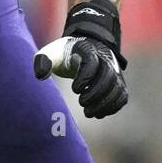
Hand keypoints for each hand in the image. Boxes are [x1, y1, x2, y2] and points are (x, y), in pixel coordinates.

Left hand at [33, 0, 128, 118]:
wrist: (87, 49)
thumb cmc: (67, 54)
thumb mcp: (53, 52)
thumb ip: (43, 60)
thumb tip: (40, 75)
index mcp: (88, 50)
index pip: (92, 63)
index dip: (85, 77)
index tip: (75, 89)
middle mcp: (105, 60)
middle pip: (108, 77)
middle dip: (96, 93)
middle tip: (82, 103)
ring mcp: (114, 72)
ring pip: (117, 88)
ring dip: (104, 104)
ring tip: (88, 113)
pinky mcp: (118, 83)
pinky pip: (121, 97)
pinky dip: (112, 107)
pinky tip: (98, 113)